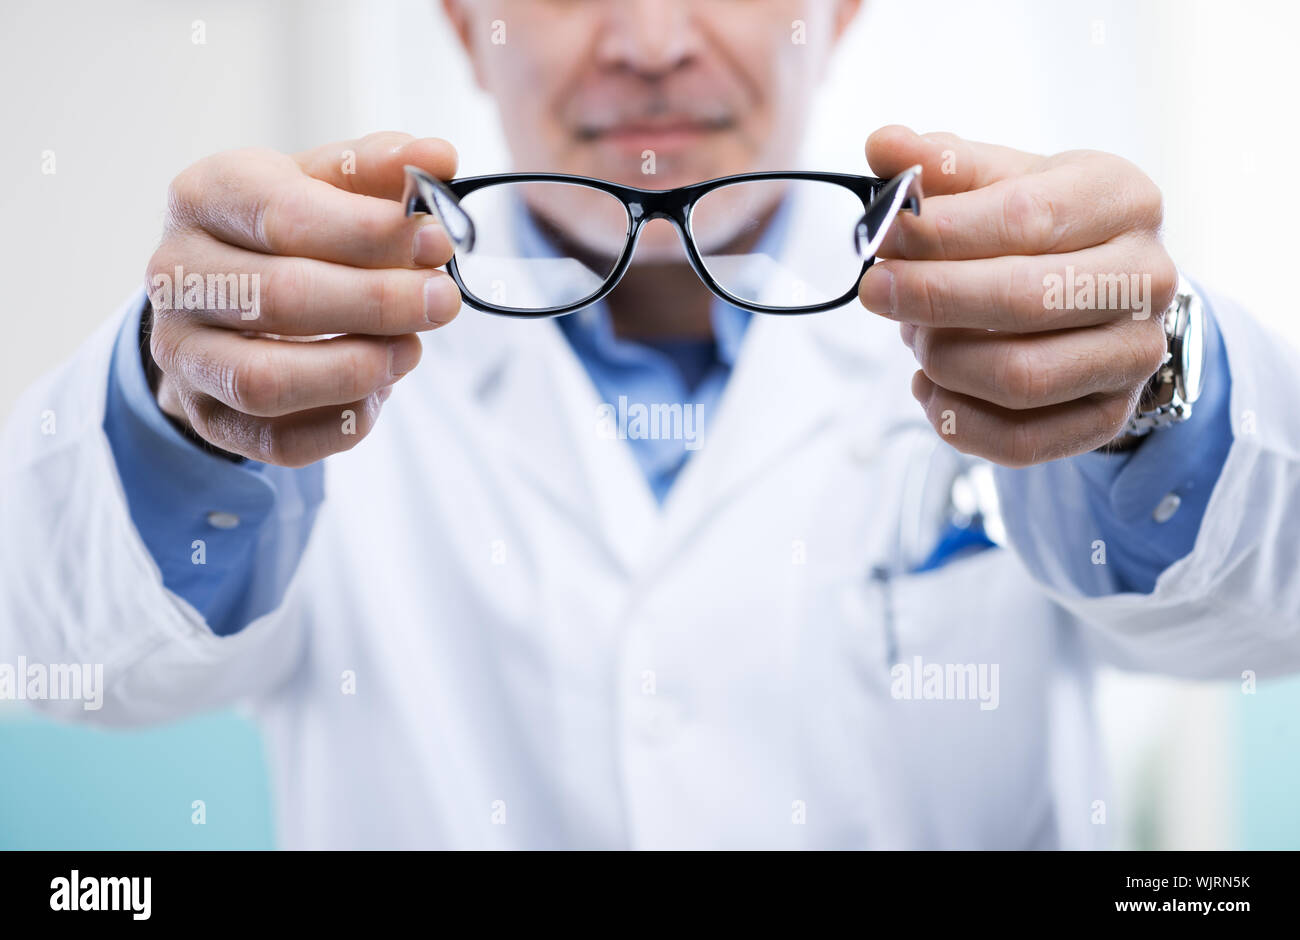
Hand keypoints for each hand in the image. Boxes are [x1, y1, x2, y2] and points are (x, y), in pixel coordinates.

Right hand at [145, 132, 460, 466]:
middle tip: (444, 300)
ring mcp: (183, 352)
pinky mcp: (205, 415)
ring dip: (358, 368)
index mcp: (205, 196)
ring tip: (412, 349)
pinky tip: (378, 393)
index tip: (438, 240)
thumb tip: (438, 158)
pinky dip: (341, 423)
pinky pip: (278, 440)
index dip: (369, 231)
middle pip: (282, 298)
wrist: (220, 300)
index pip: (285, 214)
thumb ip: (381, 169)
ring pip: (268, 381)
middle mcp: (177, 274)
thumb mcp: (325, 185)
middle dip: (378, 302)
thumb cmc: (286, 234)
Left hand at [859, 126, 1175, 467]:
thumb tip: (882, 146)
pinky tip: (929, 387)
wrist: (1107, 294)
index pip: (1026, 217)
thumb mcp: (1003, 181)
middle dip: (934, 297)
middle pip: (1026, 300)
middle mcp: (1147, 279)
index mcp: (1123, 200)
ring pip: (1021, 377)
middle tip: (874, 290)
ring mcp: (1134, 356)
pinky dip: (956, 419)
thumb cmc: (1043, 228)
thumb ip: (941, 166)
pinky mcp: (1107, 418)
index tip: (880, 234)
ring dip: (943, 359)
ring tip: (913, 336)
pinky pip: (1019, 442)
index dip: (942, 230)